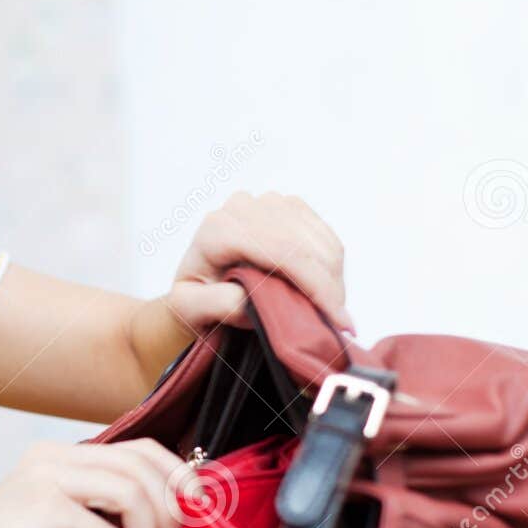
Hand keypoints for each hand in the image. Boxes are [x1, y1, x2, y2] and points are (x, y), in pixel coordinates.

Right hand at [0, 438, 202, 527]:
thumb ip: (116, 523)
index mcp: (63, 457)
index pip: (140, 448)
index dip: (179, 476)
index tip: (196, 513)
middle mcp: (56, 457)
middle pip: (143, 467)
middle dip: (170, 517)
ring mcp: (49, 477)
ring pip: (133, 494)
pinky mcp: (46, 507)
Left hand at [167, 191, 353, 334]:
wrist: (193, 285)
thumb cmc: (190, 299)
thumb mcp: (189, 308)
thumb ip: (216, 304)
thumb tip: (250, 300)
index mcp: (218, 230)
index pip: (283, 251)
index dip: (316, 285)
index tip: (338, 320)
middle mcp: (243, 208)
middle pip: (306, 244)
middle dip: (330, 287)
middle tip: (339, 324)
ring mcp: (267, 203)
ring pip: (320, 239)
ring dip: (334, 277)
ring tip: (331, 311)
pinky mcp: (286, 206)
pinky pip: (323, 234)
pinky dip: (332, 264)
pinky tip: (325, 289)